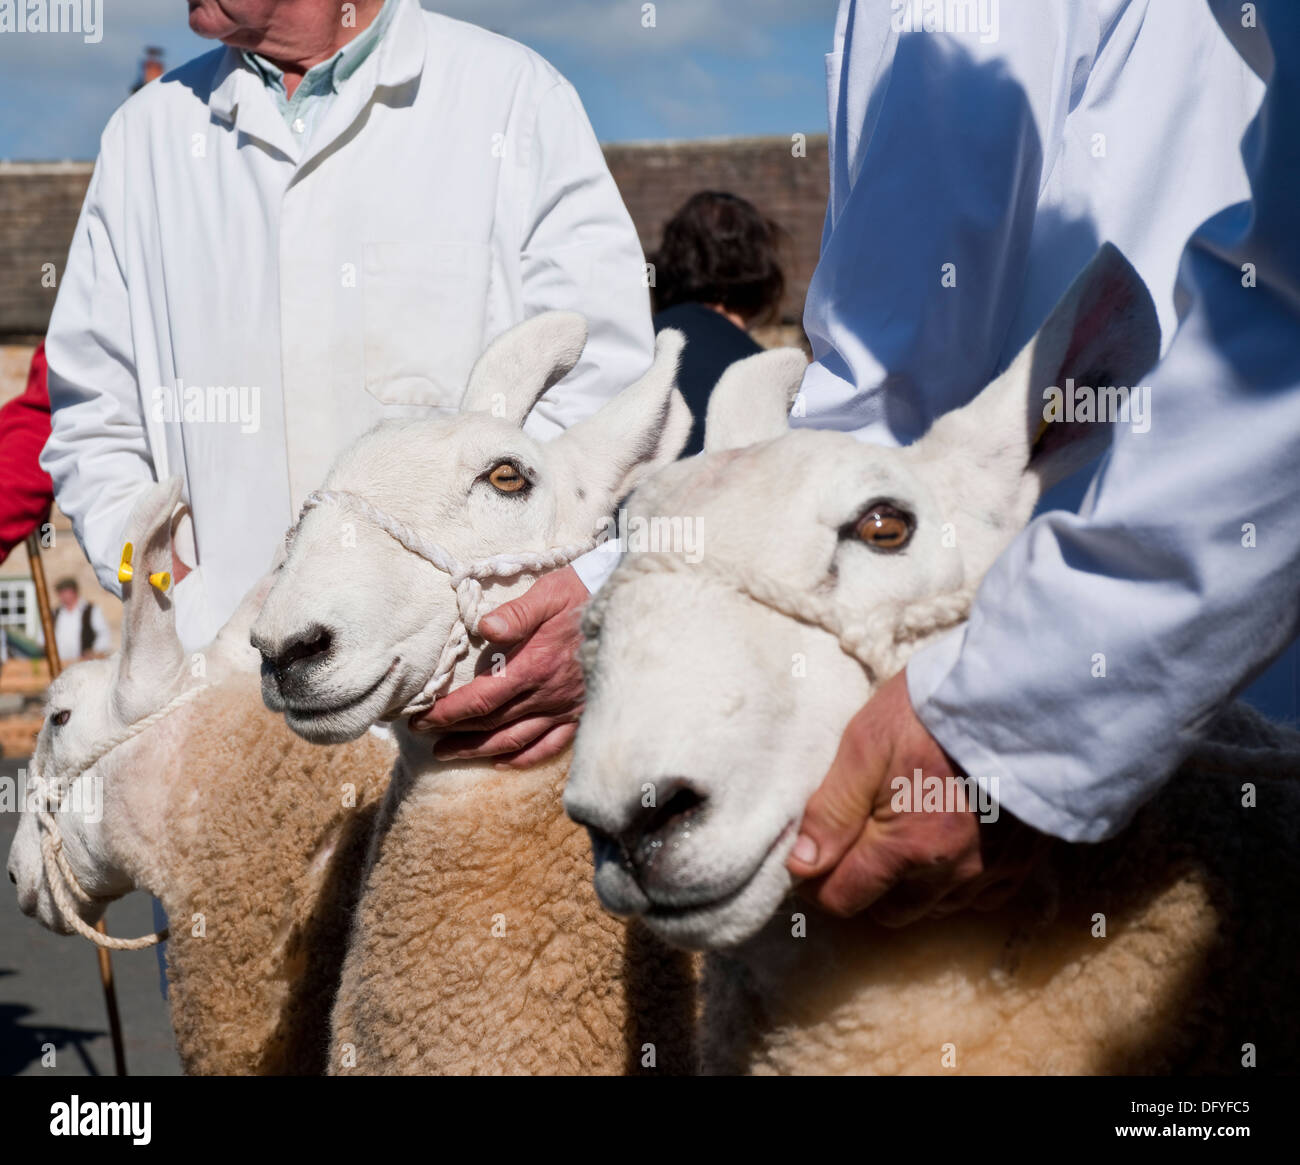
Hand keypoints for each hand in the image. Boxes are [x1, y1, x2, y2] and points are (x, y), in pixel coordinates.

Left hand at [409, 566, 587, 766]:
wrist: (633, 610)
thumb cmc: (586, 595)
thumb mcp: (549, 594)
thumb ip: (515, 613)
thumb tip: (484, 629)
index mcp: (533, 667)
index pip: (480, 700)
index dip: (446, 713)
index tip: (420, 718)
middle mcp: (547, 695)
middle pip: (491, 724)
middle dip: (454, 733)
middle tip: (425, 737)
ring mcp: (565, 709)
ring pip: (515, 740)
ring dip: (479, 750)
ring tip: (450, 754)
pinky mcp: (581, 714)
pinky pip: (550, 746)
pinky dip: (524, 758)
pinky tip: (504, 761)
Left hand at [786, 670, 1045, 925]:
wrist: (1016, 694)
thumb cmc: (933, 713)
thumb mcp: (865, 747)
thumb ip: (832, 812)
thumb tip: (801, 866)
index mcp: (907, 848)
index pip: (844, 898)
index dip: (817, 883)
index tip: (809, 858)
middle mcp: (951, 873)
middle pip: (890, 910)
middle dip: (864, 884)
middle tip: (857, 836)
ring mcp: (991, 871)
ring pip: (933, 906)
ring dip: (910, 884)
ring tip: (904, 831)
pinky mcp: (1021, 861)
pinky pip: (977, 896)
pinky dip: (954, 879)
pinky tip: (946, 840)